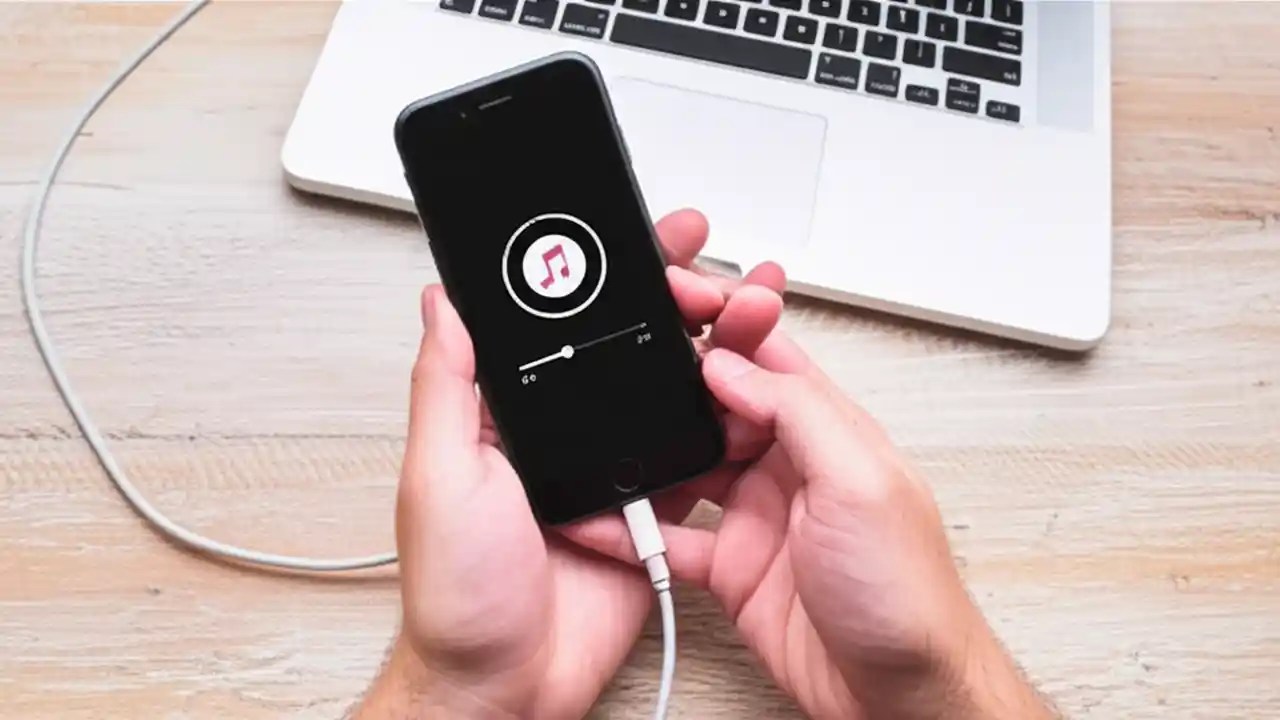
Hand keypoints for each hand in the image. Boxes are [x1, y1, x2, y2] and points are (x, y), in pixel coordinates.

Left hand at [354, 210, 785, 718]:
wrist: (508, 684)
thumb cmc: (458, 595)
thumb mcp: (440, 476)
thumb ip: (448, 386)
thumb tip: (444, 303)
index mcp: (508, 411)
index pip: (562, 319)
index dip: (607, 272)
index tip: (648, 237)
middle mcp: (563, 430)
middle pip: (628, 344)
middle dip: (677, 298)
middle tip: (715, 276)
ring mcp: (610, 466)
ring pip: (670, 391)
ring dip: (711, 351)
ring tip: (748, 316)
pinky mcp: (649, 507)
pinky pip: (695, 455)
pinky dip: (726, 424)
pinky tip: (750, 393)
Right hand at [570, 342, 1053, 719]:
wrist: (897, 695)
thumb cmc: (907, 594)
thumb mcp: (860, 481)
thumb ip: (798, 412)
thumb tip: (733, 364)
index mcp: (829, 432)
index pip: (770, 359)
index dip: (725, 329)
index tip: (677, 309)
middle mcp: (791, 467)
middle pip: (718, 408)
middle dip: (671, 388)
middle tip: (621, 373)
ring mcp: (758, 517)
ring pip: (686, 467)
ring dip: (645, 456)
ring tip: (601, 441)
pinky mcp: (731, 568)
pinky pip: (669, 537)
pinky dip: (631, 528)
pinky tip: (601, 517)